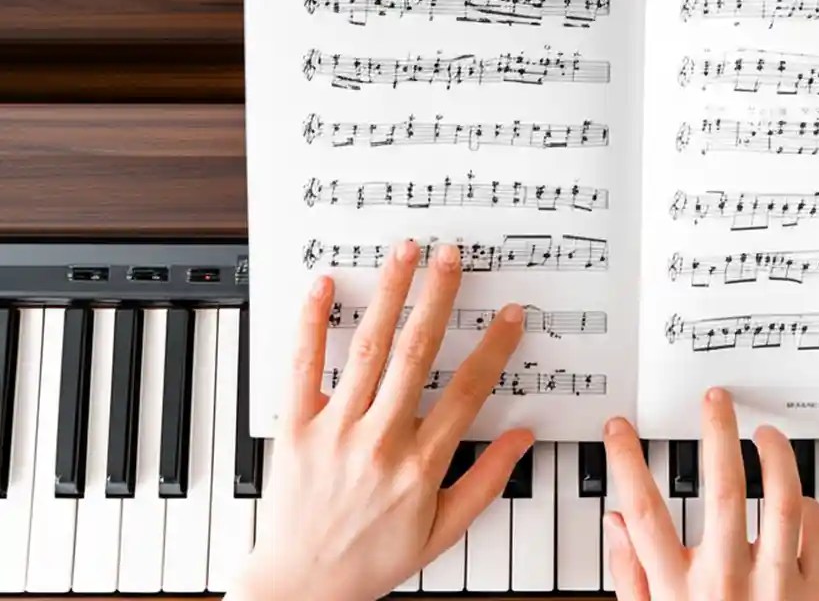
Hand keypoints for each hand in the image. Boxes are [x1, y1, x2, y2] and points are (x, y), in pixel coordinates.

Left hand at [226, 239, 533, 600]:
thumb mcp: (442, 531)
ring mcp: (335, 430)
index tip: (508, 315)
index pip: (467, 392)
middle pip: (416, 354)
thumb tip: (521, 438)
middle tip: (452, 257)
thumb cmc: (370, 560)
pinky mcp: (296, 428)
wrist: (302, 585)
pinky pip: (302, 366)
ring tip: (404, 252)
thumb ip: (486, 482)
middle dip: (438, 298)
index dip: (493, 348)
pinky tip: (324, 286)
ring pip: (367, 348)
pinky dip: (312, 323)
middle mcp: (379, 440)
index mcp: (420, 465)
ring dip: (389, 294)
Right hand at [602, 388, 818, 599]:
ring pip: (783, 499)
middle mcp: (729, 582)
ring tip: (765, 433)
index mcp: (680, 591)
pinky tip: (799, 496)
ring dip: (776, 455)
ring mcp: (777, 587)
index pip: (644, 512)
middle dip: (716, 431)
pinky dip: (812, 505)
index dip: (626, 462)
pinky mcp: (818, 594)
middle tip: (714, 401)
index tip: (620, 430)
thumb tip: (616, 524)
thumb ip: (632, 577)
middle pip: (724, 488)